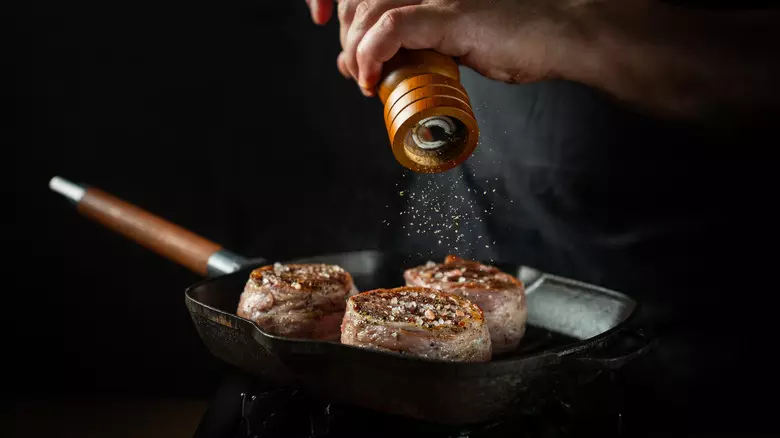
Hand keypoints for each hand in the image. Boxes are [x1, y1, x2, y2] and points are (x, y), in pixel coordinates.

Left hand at [305, 0, 587, 95]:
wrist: (562, 34)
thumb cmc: (518, 39)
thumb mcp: (450, 42)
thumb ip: (413, 45)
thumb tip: (370, 63)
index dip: (347, 20)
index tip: (350, 55)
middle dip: (346, 38)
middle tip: (357, 71)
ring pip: (368, 11)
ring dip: (355, 50)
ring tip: (365, 79)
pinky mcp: (450, 14)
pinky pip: (392, 27)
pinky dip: (371, 55)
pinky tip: (372, 79)